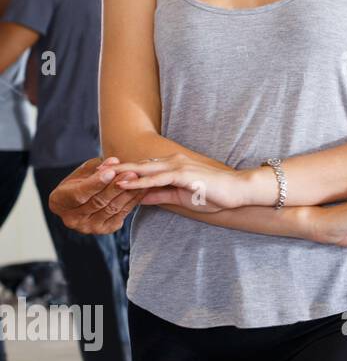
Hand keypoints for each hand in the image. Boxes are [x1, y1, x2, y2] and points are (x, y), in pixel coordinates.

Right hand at [47, 157, 146, 234]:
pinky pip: (121, 214)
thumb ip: (97, 168)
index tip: (111, 171)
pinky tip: (141, 189)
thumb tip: (113, 161)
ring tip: (139, 180)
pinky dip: (132, 201)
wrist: (83, 202)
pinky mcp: (105, 229)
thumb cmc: (81, 182)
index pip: (79, 194)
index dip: (96, 183)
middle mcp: (72, 219)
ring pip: (111, 209)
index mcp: (59, 202)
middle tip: (131, 173)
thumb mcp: (84, 172)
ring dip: (127, 194)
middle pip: (97, 202)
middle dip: (116, 187)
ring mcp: (89, 227)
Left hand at [111, 153, 267, 211]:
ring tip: (101, 177)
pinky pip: (157, 179)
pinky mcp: (184, 175)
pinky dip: (139, 182)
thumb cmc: (215, 195)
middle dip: (117, 169)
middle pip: (138, 166)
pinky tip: (124, 185)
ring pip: (143, 170)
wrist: (239, 192)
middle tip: (94, 173)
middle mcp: (173, 162)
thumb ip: (160, 196)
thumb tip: (140, 198)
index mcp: (173, 167)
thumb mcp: (181, 198)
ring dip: (122, 174)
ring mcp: (178, 167)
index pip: (143, 169)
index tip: (103, 176)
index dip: (123, 172)